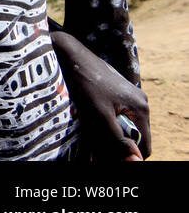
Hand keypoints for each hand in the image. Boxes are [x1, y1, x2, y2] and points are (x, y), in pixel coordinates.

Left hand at [53, 29, 151, 159]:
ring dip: (106, 132)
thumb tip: (135, 159)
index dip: (127, 154)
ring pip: (121, 126)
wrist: (68, 53)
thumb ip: (118, 140)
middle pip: (132, 136)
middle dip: (115, 142)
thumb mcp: (99, 116)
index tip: (107, 152)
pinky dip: (102, 120)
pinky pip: (113, 115)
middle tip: (93, 139)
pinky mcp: (114, 92)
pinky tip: (86, 115)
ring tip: (88, 125)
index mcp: (141, 108)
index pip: (144, 145)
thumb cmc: (83, 82)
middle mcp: (139, 102)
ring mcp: (127, 96)